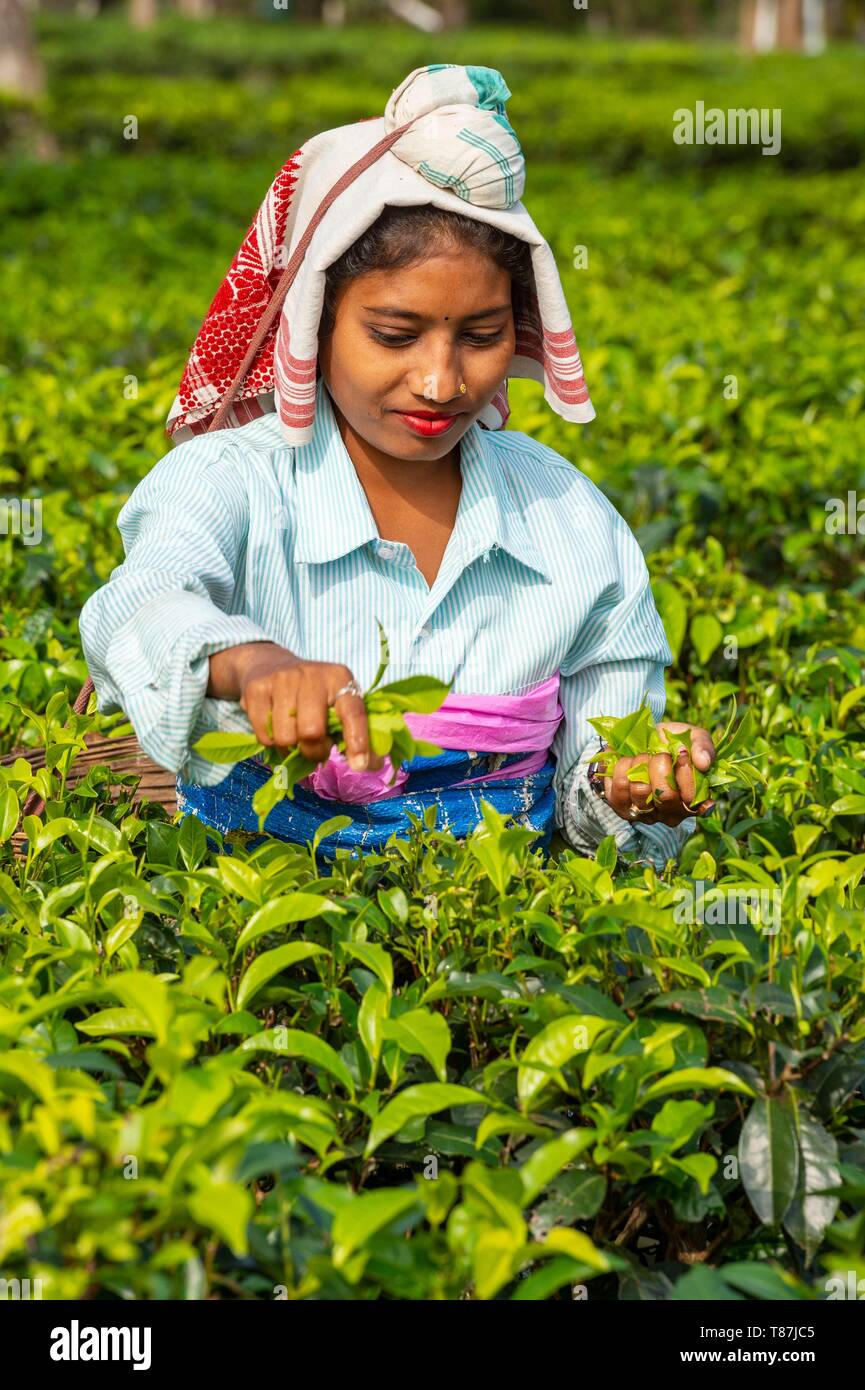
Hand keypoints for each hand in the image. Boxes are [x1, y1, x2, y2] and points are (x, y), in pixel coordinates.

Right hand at [236, 646, 384, 770]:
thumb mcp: (338, 704)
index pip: (353, 712)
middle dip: (314, 752)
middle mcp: (311, 674)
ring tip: (294, 738)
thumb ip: (357, 733)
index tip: (358, 766)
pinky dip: (271, 743)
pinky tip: (275, 728)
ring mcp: (282, 679)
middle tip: (315, 750)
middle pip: (312, 732)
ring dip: (290, 749)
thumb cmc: (313, 695)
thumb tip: (372, 765)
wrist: (268, 664)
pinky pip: (264, 736)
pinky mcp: (257, 689)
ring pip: (285, 738)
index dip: (358, 741)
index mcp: (339, 678)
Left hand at [602, 721, 715, 825]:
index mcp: (693, 800)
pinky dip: (621, 768)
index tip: (680, 752)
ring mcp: (645, 814)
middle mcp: (670, 813)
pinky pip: (618, 789)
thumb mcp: (692, 737)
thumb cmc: (671, 744)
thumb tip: (703, 763)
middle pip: (665, 795)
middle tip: (659, 754)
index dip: (685, 772)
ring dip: (639, 764)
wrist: (640, 740)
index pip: (693, 798)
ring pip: (640, 791)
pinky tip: (627, 763)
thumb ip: (703, 745)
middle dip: (660, 765)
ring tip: (642, 757)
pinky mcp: (622, 807)